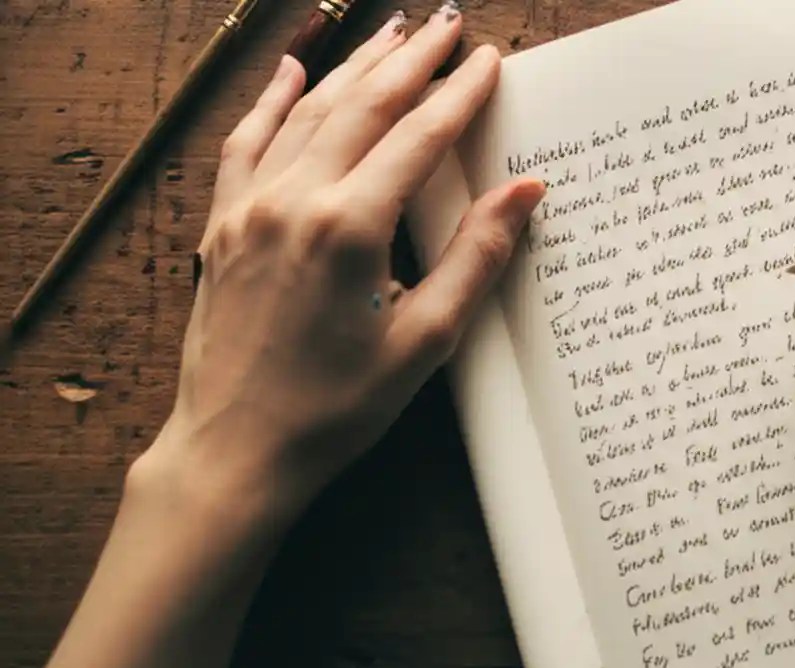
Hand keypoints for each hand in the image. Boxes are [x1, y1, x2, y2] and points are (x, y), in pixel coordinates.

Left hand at [134, 10, 543, 518]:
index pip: (417, 136)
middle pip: (363, 104)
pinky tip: (290, 70)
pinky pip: (247, 140)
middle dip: (411, 59)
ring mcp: (249, 207)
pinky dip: (271, 99)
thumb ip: (476, 257)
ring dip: (353, 66)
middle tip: (447, 23)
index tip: (487, 59)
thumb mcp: (424, 341)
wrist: (236, 451)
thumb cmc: (336, 409)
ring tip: (393, 33)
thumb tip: (524, 191)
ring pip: (307, 111)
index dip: (458, 93)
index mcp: (350, 227)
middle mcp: (294, 200)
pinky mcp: (222, 224)